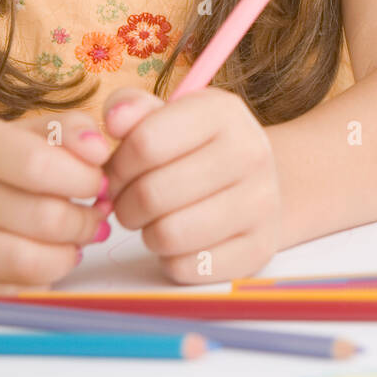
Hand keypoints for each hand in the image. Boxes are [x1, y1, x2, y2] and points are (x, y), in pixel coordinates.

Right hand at [0, 111, 112, 309]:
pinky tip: (46, 262)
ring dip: (68, 256)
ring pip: (26, 263)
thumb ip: (72, 130)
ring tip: (77, 242)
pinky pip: (8, 295)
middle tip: (96, 218)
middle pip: (42, 218)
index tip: (98, 184)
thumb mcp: (34, 133)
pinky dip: (40, 283)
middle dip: (84, 222)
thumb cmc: (4, 163)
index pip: (38, 165)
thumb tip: (98, 150)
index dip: (83, 179)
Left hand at [101, 86, 282, 283]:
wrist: (258, 182)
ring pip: (168, 235)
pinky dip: (171, 260)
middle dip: (125, 204)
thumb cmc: (198, 148)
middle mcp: (251, 153)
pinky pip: (188, 268)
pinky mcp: (259, 249)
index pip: (145, 143)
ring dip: (147, 232)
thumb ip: (132, 109)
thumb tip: (114, 120)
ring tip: (154, 220)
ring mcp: (262, 204)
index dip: (117, 165)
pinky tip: (180, 241)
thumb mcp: (169, 115)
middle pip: (152, 194)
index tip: (116, 173)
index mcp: (224, 112)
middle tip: (129, 202)